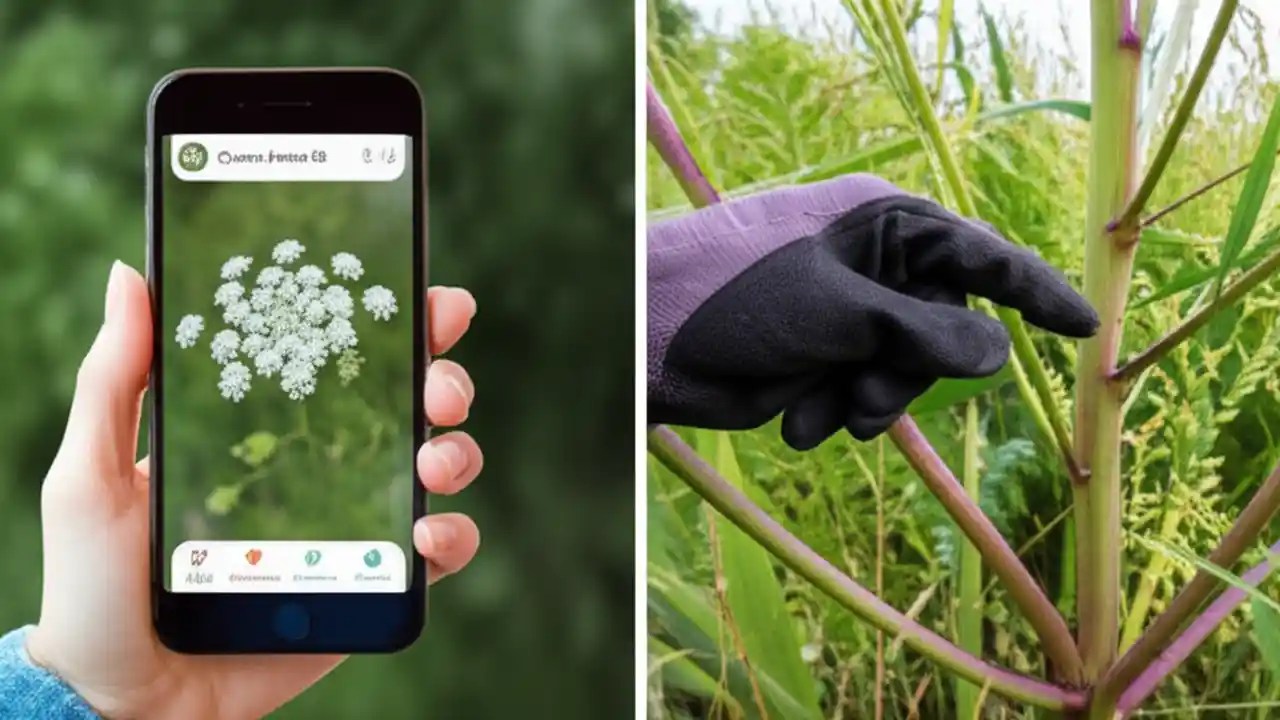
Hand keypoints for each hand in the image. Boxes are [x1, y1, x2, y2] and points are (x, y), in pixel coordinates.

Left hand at [25, 262, 482, 718]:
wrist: (125, 698)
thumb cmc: (95, 586)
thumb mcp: (90, 473)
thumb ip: (114, 378)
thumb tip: (130, 274)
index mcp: (265, 422)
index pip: (343, 356)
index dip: (397, 323)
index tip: (429, 301)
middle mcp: (322, 463)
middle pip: (411, 403)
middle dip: (445, 380)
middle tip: (439, 388)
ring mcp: (354, 523)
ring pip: (440, 466)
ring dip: (458, 451)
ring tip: (432, 463)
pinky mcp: (373, 583)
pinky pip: (440, 551)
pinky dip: (454, 534)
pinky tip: (428, 532)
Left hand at [647, 173, 1097, 449]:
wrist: (644, 337)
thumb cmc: (736, 297)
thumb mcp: (841, 311)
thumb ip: (925, 334)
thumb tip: (999, 351)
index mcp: (881, 222)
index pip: (979, 254)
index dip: (1034, 290)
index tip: (1085, 326)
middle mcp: (868, 262)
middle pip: (943, 329)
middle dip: (911, 375)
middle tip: (868, 398)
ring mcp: (842, 311)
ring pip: (903, 372)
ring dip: (868, 404)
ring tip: (819, 415)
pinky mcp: (814, 355)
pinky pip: (858, 393)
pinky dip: (832, 413)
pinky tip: (792, 421)